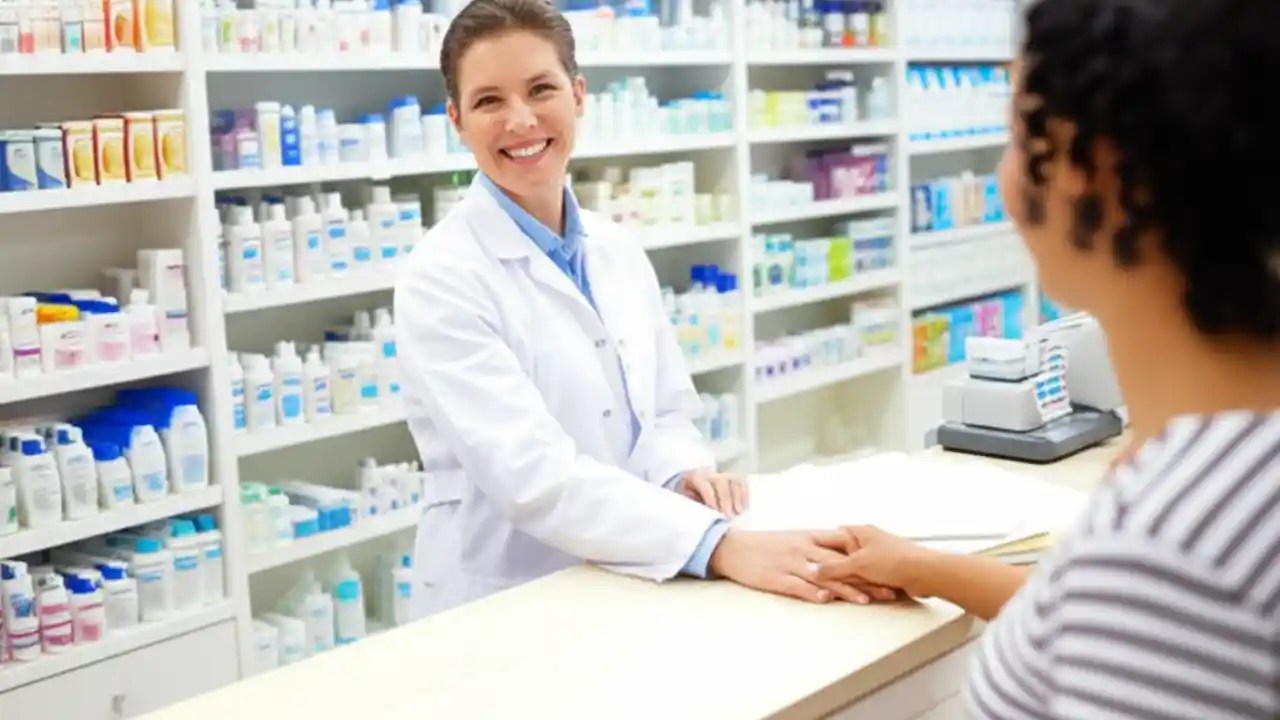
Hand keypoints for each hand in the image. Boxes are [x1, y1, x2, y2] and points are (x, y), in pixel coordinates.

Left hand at [677, 469, 747, 516]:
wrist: (693, 490)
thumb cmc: (689, 498)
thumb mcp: (685, 501)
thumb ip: (691, 506)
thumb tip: (698, 515)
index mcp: (695, 477)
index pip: (703, 483)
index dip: (710, 496)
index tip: (714, 510)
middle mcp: (710, 473)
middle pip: (721, 481)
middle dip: (725, 499)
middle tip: (728, 515)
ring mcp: (723, 474)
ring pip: (734, 480)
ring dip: (737, 497)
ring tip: (738, 512)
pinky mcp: (734, 478)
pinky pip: (742, 483)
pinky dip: (745, 495)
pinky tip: (744, 508)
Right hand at [708, 529, 898, 604]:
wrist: (733, 547)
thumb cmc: (765, 545)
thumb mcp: (793, 539)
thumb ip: (817, 546)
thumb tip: (840, 553)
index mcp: (810, 537)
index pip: (845, 548)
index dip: (868, 560)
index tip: (888, 570)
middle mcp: (804, 548)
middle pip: (841, 564)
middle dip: (866, 578)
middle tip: (888, 590)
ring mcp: (790, 563)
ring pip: (824, 576)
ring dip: (845, 589)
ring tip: (865, 600)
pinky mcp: (776, 577)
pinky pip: (797, 586)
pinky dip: (812, 592)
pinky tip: (826, 599)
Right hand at [815, 525, 941, 598]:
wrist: (925, 574)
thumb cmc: (895, 561)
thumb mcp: (857, 565)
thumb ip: (833, 568)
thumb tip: (812, 569)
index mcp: (860, 532)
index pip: (832, 535)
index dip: (818, 544)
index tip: (805, 553)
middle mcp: (869, 541)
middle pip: (842, 551)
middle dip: (831, 564)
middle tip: (815, 574)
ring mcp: (878, 555)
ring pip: (855, 566)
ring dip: (848, 577)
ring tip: (834, 587)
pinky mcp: (887, 570)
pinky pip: (867, 577)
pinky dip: (862, 585)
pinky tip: (857, 593)